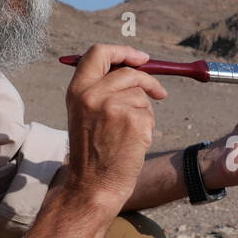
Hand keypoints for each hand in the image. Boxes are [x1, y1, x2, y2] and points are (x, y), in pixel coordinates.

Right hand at [57, 44, 166, 206]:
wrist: (93, 185)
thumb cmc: (92, 153)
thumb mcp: (85, 114)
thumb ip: (101, 90)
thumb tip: (134, 69)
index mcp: (77, 90)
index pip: (98, 53)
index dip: (123, 52)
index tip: (141, 58)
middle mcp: (92, 94)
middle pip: (129, 72)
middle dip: (148, 81)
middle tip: (160, 93)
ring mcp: (113, 106)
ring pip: (142, 95)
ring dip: (144, 112)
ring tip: (129, 134)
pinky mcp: (133, 120)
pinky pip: (149, 114)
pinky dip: (148, 127)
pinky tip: (134, 143)